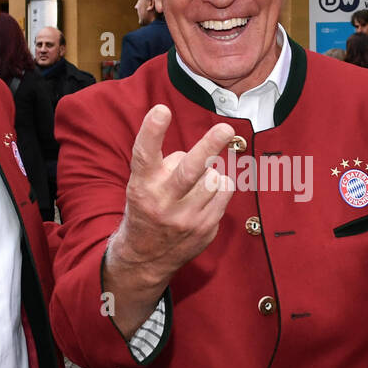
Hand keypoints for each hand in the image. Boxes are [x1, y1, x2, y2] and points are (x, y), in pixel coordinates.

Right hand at [108, 105, 235, 283]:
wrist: (145, 258)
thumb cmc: (147, 207)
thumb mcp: (142, 185)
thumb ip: (164, 165)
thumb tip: (205, 150)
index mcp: (142, 186)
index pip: (145, 154)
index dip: (152, 131)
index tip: (161, 109)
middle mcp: (163, 202)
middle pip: (190, 170)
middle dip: (209, 146)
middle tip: (226, 128)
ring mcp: (186, 218)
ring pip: (213, 176)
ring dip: (210, 171)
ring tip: (197, 181)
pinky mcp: (206, 228)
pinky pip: (225, 190)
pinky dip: (220, 185)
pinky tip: (207, 193)